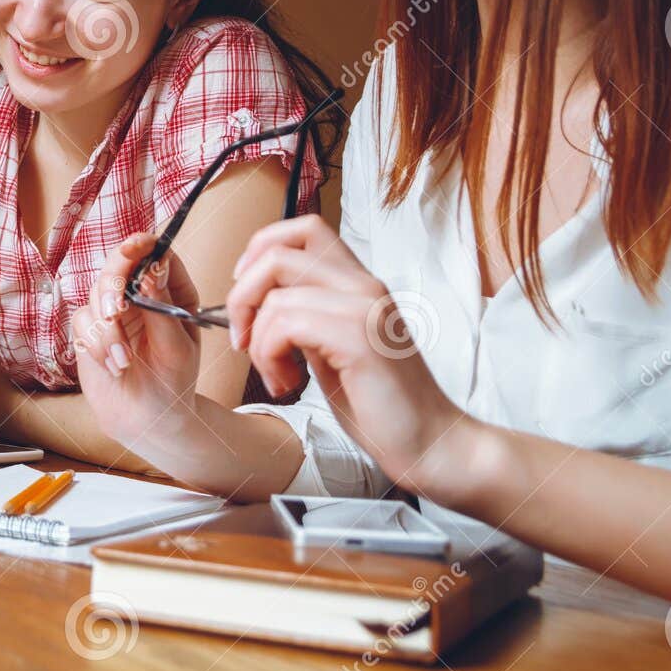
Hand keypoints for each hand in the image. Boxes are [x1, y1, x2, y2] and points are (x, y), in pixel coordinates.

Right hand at [71, 233, 202, 450]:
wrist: (147, 418)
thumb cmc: (173, 382)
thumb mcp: (177, 348)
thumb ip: (162, 308)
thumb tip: (150, 270)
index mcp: (172, 291)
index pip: (157, 252)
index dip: (143, 244)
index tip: (134, 248)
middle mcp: (142, 293)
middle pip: (119, 263)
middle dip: (113, 286)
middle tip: (114, 312)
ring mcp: (114, 308)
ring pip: (97, 291)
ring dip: (107, 329)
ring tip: (123, 360)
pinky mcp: (91, 327)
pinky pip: (83, 320)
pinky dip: (97, 345)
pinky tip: (115, 366)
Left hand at [226, 214, 468, 495]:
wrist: (429, 442)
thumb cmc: (379, 403)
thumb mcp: (330, 348)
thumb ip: (304, 317)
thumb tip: (256, 303)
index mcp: (358, 282)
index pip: (303, 229)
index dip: (259, 252)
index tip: (249, 299)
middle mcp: (363, 284)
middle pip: (276, 253)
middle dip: (241, 297)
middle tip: (244, 341)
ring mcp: (364, 307)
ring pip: (275, 295)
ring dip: (257, 341)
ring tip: (276, 376)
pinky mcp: (360, 337)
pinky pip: (287, 325)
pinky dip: (270, 356)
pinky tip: (287, 383)